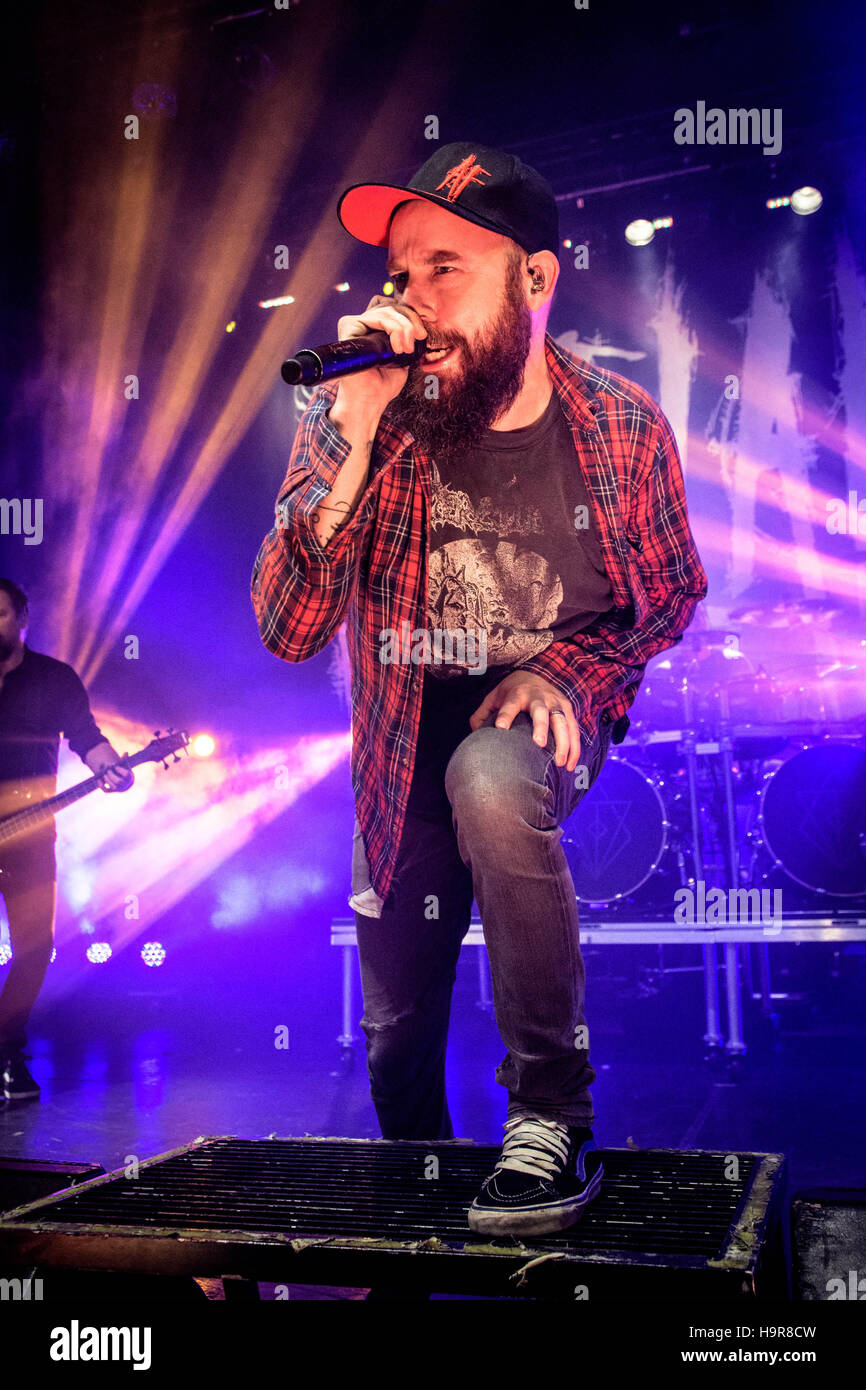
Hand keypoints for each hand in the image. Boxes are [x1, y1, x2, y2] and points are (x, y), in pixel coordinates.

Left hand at [97, 762, 134, 792]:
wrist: (123, 781)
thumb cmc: (123, 771)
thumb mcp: (124, 766)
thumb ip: (124, 760)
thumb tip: (126, 752)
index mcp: (129, 777)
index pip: (126, 775)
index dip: (120, 770)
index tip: (116, 767)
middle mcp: (124, 784)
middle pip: (118, 781)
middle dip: (112, 775)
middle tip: (108, 770)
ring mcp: (118, 788)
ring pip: (113, 787)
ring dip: (108, 780)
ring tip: (104, 775)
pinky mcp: (111, 791)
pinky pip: (106, 790)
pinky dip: (101, 785)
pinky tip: (98, 780)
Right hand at [332, 294, 427, 417]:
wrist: (371, 400)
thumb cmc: (385, 383)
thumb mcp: (403, 356)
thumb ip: (408, 338)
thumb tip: (422, 324)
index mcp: (375, 327)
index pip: (395, 307)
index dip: (411, 314)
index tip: (426, 329)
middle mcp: (363, 323)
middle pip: (391, 305)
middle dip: (411, 319)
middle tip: (419, 338)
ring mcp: (355, 324)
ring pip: (386, 310)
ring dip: (403, 327)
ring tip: (406, 348)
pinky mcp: (349, 327)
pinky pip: (376, 317)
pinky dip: (392, 328)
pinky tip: (398, 347)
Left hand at [469, 672, 581, 771]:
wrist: (535, 673)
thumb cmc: (512, 692)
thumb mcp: (494, 697)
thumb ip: (483, 715)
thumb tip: (476, 735)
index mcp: (517, 694)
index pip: (510, 704)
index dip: (505, 715)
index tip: (501, 728)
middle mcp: (538, 697)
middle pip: (541, 712)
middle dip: (541, 726)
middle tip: (539, 744)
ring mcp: (555, 702)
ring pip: (562, 721)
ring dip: (563, 742)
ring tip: (560, 763)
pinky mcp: (567, 708)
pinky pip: (574, 729)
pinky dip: (574, 747)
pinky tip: (570, 765)